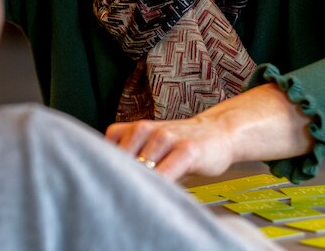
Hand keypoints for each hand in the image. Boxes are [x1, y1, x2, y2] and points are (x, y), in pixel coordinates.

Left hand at [106, 115, 235, 180]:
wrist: (217, 132)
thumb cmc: (180, 144)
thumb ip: (131, 154)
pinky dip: (160, 184)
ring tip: (142, 195)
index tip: (108, 184)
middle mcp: (147, 129)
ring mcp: (167, 138)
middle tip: (126, 193)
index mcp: (135, 128)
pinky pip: (166, 172)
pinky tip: (160, 191)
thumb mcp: (150, 141)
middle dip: (122, 179)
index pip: (108, 146)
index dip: (107, 168)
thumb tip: (107, 180)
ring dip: (140, 183)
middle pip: (122, 160)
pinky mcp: (186, 150)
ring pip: (141, 166)